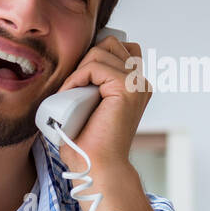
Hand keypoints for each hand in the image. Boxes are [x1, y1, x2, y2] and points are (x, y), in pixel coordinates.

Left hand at [55, 33, 150, 173]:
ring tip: (70, 95)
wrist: (95, 166)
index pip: (117, 48)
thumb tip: (72, 62)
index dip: (93, 56)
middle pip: (110, 44)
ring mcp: (137, 84)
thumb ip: (90, 82)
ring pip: (101, 51)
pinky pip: (95, 66)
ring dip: (78, 71)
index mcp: (134, 85)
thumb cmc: (86, 142)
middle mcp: (140, 82)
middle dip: (85, 60)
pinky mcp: (128, 88)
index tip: (75, 79)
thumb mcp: (87, 104)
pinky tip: (69, 95)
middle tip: (72, 87)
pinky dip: (76, 78)